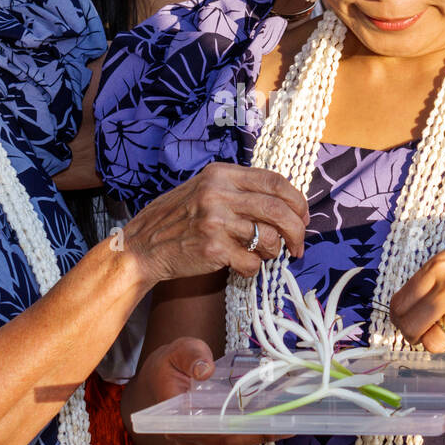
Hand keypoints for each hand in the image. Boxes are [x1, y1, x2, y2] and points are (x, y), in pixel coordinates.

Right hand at [121, 162, 308, 283]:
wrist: (142, 246)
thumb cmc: (176, 220)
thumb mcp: (203, 189)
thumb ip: (238, 189)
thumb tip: (284, 202)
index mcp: (221, 175)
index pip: (274, 181)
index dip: (296, 201)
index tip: (302, 216)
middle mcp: (219, 194)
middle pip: (279, 210)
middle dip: (297, 231)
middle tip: (298, 245)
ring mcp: (216, 222)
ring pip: (269, 238)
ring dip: (274, 252)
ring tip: (264, 255)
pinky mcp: (213, 249)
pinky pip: (252, 263)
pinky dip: (253, 269)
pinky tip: (242, 266)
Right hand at [126, 338, 271, 444]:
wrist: (165, 374)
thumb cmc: (173, 362)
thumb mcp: (181, 350)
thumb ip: (191, 356)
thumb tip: (204, 370)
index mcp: (172, 417)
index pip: (205, 433)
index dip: (234, 434)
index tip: (261, 428)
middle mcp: (184, 435)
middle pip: (223, 443)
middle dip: (255, 437)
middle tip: (284, 427)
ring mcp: (196, 441)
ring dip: (256, 438)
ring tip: (286, 427)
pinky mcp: (208, 439)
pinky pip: (231, 441)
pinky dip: (251, 435)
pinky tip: (274, 426)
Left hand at [388, 224, 444, 352]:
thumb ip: (433, 278)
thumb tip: (412, 305)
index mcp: (437, 268)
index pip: (400, 303)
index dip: (399, 318)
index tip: (404, 323)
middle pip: (411, 329)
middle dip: (413, 336)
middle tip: (423, 336)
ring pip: (434, 345)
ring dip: (441, 343)